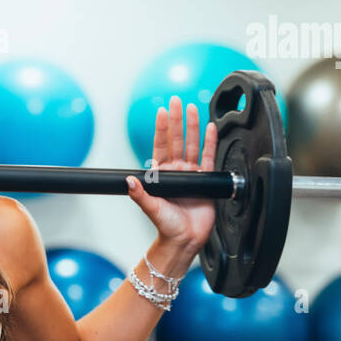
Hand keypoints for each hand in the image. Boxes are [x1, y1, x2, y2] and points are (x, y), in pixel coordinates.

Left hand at [125, 96, 215, 248]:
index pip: (161, 146)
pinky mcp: (206, 180)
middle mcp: (176, 171)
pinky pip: (208, 157)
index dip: (161, 129)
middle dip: (177, 120)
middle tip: (176, 101)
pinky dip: (210, 142)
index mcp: (161, 174)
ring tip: (193, 108)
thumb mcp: (151, 208)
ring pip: (192, 144)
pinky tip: (211, 129)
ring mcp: (191, 174)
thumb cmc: (166, 225)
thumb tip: (129, 181)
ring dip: (193, 126)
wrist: (185, 239)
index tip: (161, 112)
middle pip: (177, 140)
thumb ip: (140, 194)